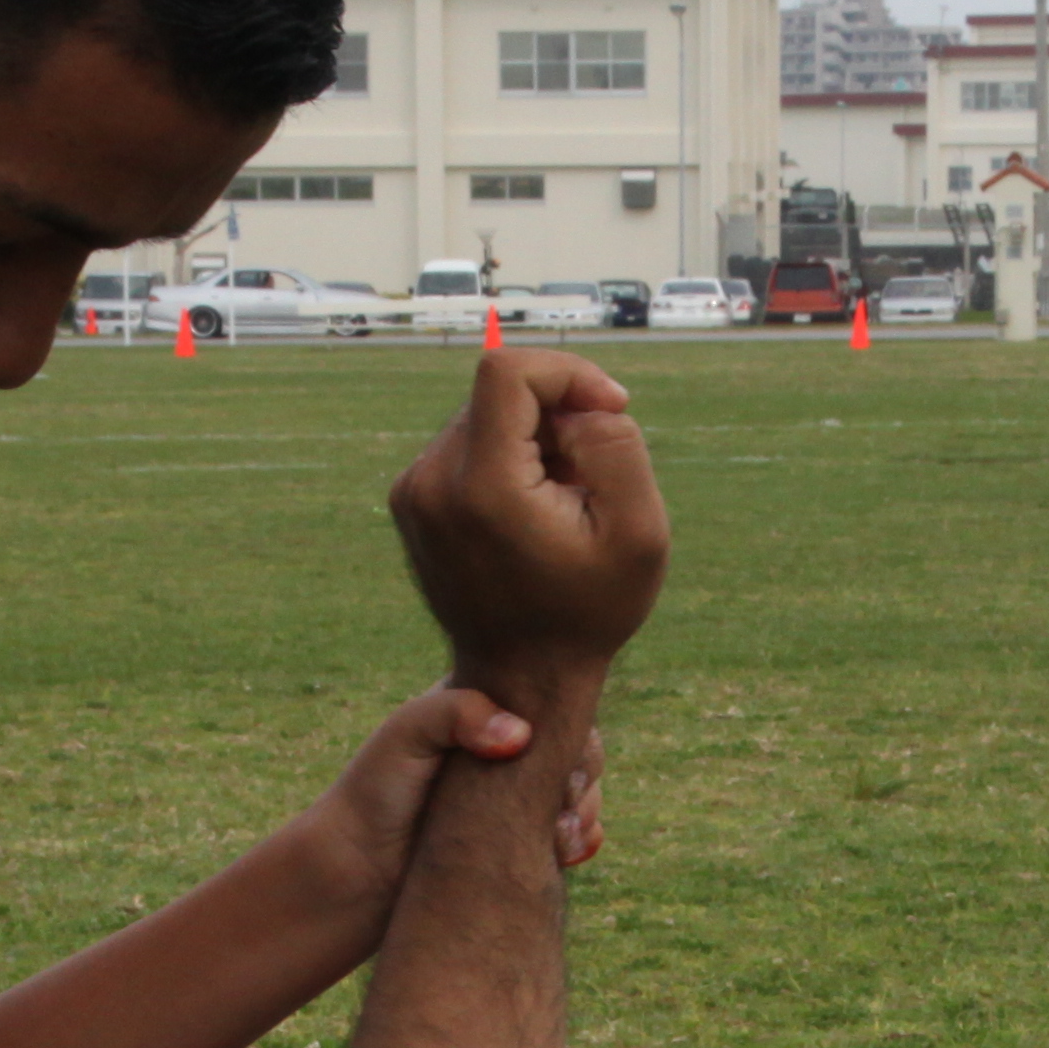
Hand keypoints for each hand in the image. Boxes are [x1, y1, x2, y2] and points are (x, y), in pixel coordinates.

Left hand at [309, 680, 610, 902]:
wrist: (357, 873)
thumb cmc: (375, 793)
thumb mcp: (406, 734)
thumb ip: (457, 713)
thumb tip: (521, 735)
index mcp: (485, 711)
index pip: (550, 706)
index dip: (566, 729)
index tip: (553, 758)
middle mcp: (506, 753)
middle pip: (575, 750)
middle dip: (580, 776)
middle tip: (560, 802)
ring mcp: (516, 801)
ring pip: (579, 795)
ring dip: (584, 814)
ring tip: (558, 836)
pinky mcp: (521, 844)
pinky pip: (573, 838)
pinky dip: (581, 842)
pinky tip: (566, 854)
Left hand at [387, 349, 666, 701]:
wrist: (521, 676)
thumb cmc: (589, 610)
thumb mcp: (639, 533)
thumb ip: (617, 444)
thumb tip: (577, 404)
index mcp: (483, 488)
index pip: (507, 370)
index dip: (567, 372)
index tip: (608, 408)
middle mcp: (432, 482)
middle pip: (499, 392)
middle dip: (557, 416)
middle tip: (590, 479)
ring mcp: (412, 492)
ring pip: (484, 414)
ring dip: (534, 439)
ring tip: (563, 500)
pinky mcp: (409, 500)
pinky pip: (465, 443)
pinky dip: (506, 458)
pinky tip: (531, 510)